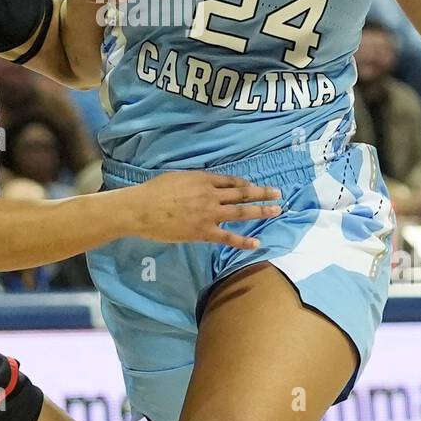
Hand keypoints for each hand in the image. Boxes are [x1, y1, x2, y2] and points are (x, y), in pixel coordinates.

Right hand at [123, 172, 281, 248]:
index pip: (230, 180)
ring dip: (261, 210)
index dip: (244, 183)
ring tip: (277, 210)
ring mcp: (209, 214)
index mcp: (203, 179)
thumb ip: (194, 181)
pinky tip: (257, 243)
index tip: (253, 186)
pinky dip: (243, 241)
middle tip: (278, 193)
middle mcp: (211, 195)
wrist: (142, 209)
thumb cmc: (154, 191)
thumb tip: (204, 185)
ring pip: (241, 212)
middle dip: (262, 193)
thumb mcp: (177, 177)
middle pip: (242, 193)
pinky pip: (228, 237)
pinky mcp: (204, 232)